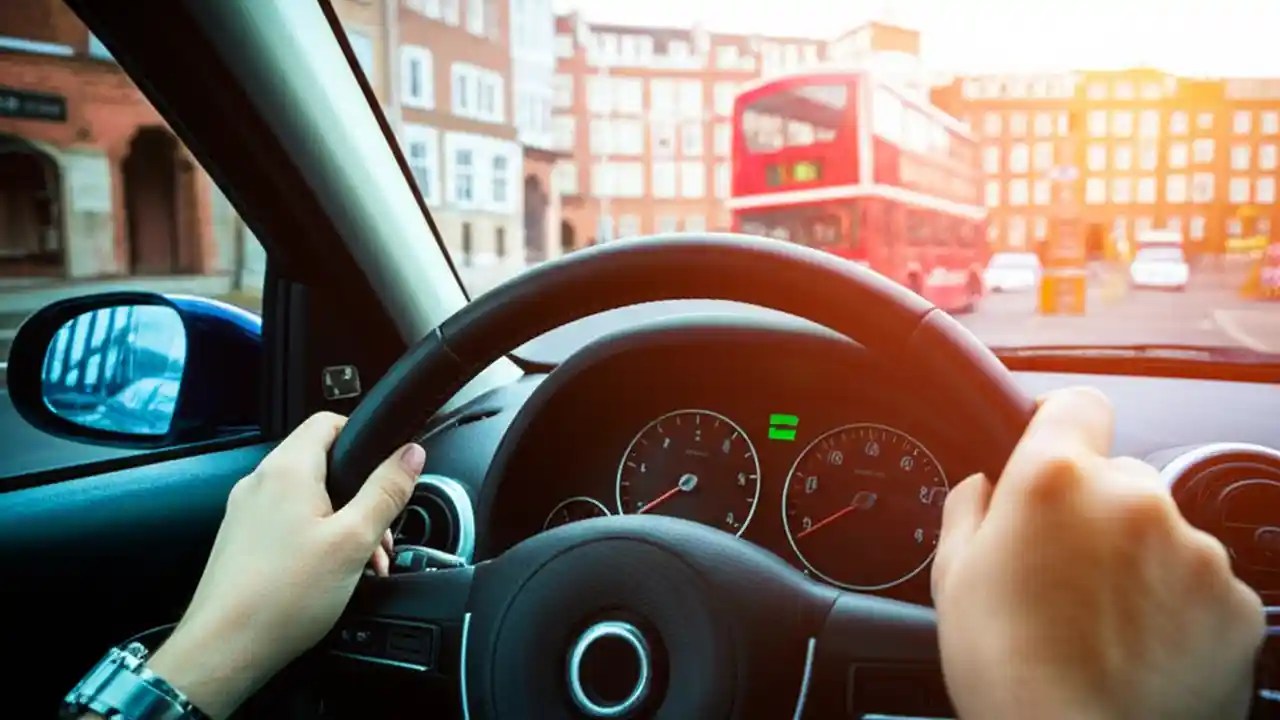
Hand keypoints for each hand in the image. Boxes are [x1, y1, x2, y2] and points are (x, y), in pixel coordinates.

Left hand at [145, 412, 423, 718]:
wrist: (225, 649)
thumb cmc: (283, 597)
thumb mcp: (354, 541)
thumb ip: (386, 491)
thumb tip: (411, 453)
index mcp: (287, 469)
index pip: (329, 421)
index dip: (365, 438)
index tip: (389, 469)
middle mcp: (260, 482)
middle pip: (323, 466)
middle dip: (361, 497)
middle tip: (380, 536)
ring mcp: (246, 512)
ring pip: (308, 499)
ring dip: (342, 524)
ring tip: (361, 565)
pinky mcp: (241, 542)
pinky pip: (288, 525)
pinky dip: (316, 540)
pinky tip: (331, 576)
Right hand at [932, 387, 1264, 719]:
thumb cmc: (1006, 670)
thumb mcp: (953, 576)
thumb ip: (971, 509)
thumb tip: (985, 488)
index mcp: (1056, 480)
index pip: (1079, 403)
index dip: (1062, 426)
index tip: (1054, 450)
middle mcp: (1134, 499)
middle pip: (1120, 478)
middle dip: (1096, 513)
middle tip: (1064, 572)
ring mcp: (1194, 551)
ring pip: (1163, 534)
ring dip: (1139, 562)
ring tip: (1102, 623)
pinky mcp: (1237, 603)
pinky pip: (1202, 586)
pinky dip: (1177, 608)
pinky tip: (1140, 647)